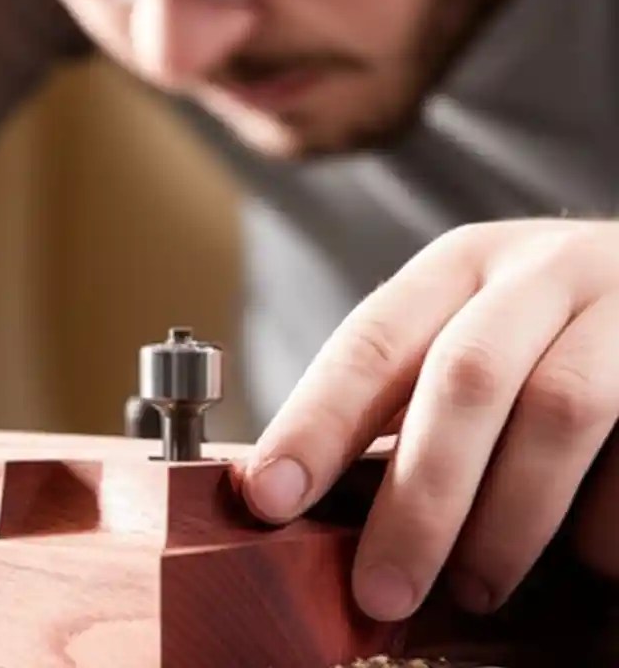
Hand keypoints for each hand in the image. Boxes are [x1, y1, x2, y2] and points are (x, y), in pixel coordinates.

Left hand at [240, 219, 618, 620]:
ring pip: (559, 411)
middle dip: (418, 498)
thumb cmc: (550, 334)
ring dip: (509, 520)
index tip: (269, 497)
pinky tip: (583, 558)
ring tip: (474, 587)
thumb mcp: (471, 332)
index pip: (371, 342)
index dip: (315, 422)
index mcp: (461, 265)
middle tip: (382, 590)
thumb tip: (306, 501)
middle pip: (464, 378)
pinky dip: (602, 522)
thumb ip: (406, 399)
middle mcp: (542, 270)